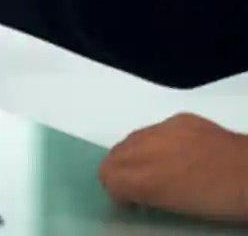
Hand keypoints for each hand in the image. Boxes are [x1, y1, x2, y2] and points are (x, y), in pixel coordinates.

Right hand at [99, 112, 247, 220]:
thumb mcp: (175, 206)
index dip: (116, 192)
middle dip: (120, 171)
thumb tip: (133, 193)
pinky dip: (158, 142)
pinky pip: (156, 130)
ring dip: (136, 155)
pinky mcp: (181, 118)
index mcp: (144, 177)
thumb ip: (146, 195)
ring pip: (131, 139)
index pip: (107, 178)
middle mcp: (145, 147)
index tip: (131, 202)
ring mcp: (163, 129)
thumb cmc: (218, 201)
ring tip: (158, 169)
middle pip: (113, 156)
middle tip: (139, 187)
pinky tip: (178, 153)